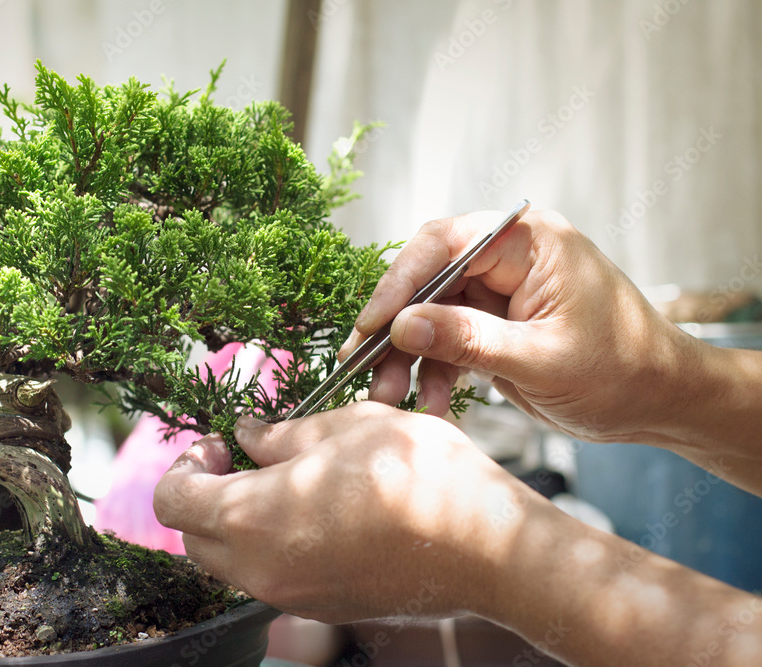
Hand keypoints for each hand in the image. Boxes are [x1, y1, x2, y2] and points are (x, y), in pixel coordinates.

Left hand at [153, 402, 533, 622]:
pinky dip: (273, 543)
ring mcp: (292, 596)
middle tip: (244, 458)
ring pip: (232, 561)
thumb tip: (248, 437)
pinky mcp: (324, 607)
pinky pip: (273, 575)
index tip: (218, 444)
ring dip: (239, 520)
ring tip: (286, 480)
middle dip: (207, 493)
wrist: (487, 547)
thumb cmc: (418, 476)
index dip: (186, 464)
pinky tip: (317, 509)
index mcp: (251, 519)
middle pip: (195, 536)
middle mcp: (261, 569)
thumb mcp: (343, 427)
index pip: (173, 500)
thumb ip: (281, 435)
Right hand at [341, 208, 703, 444]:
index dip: (399, 283)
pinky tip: (426, 406)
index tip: (371, 326)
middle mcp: (508, 258)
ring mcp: (499, 292)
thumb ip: (470, 340)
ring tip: (388, 400)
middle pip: (427, 281)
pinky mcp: (494, 325)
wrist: (660, 403)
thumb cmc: (622, 371)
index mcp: (530, 241)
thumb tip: (402, 326)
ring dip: (406, 360)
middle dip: (395, 330)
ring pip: (430, 316)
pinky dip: (432, 374)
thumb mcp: (542, 359)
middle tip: (362, 369)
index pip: (444, 243)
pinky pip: (447, 343)